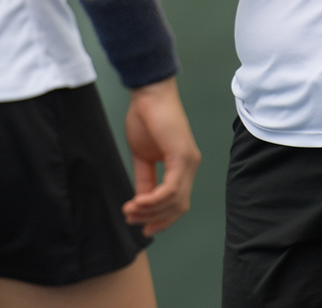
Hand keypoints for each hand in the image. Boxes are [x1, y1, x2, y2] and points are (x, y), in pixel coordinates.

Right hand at [123, 77, 200, 234]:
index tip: (142, 227)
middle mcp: (190, 165)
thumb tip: (141, 202)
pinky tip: (138, 202)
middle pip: (178, 206)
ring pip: (175, 201)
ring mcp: (189, 161)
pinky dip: (154, 200)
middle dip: (155, 218)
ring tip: (130, 210)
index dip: (161, 218)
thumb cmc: (145, 118)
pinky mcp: (182, 156)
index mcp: (182, 166)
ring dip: (151, 211)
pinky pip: (171, 188)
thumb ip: (144, 179)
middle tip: (132, 219)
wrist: (148, 93)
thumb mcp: (142, 156)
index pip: (177, 202)